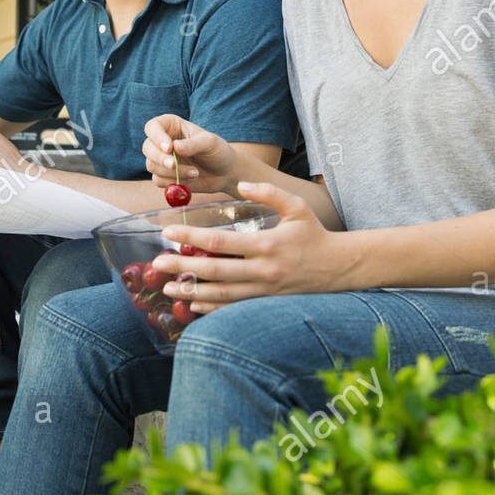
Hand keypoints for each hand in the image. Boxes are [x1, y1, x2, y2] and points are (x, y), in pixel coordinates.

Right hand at [142, 114, 238, 194]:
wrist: (224, 173)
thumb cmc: (217, 151)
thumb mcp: (209, 142)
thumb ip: (193, 144)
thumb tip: (175, 147)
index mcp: (171, 126)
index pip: (153, 127)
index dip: (157, 137)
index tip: (169, 147)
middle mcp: (162, 141)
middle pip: (147, 148)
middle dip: (160, 158)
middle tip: (174, 165)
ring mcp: (161, 159)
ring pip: (151, 166)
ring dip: (171, 172)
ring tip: (194, 173)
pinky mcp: (164, 176)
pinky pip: (158, 180)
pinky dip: (173, 182)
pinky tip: (190, 179)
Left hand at [149, 181, 348, 312]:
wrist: (337, 267)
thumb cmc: (314, 234)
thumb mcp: (297, 207)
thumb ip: (269, 193)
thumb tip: (241, 186)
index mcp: (266, 244)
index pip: (220, 242)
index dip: (191, 238)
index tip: (169, 234)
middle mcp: (262, 271)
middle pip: (213, 272)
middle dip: (182, 268)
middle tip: (157, 264)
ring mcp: (263, 290)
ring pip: (220, 295)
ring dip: (191, 292)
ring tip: (167, 288)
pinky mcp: (265, 302)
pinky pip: (233, 308)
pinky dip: (211, 308)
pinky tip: (192, 305)